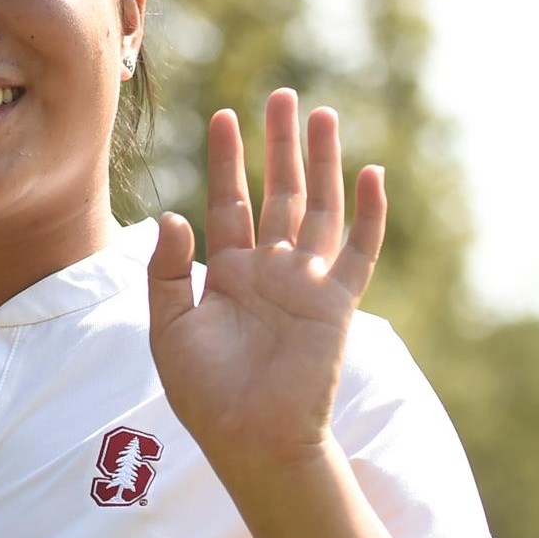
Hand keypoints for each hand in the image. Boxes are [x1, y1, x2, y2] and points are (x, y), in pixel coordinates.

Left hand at [145, 88, 387, 480]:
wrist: (251, 440)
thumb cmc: (206, 395)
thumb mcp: (169, 330)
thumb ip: (166, 273)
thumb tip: (173, 217)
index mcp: (230, 273)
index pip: (229, 202)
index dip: (228, 161)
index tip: (224, 116)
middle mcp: (271, 270)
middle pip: (280, 193)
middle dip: (279, 146)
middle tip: (281, 97)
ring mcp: (307, 283)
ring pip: (319, 208)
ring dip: (323, 163)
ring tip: (323, 114)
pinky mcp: (336, 303)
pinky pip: (358, 250)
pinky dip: (369, 214)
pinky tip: (372, 174)